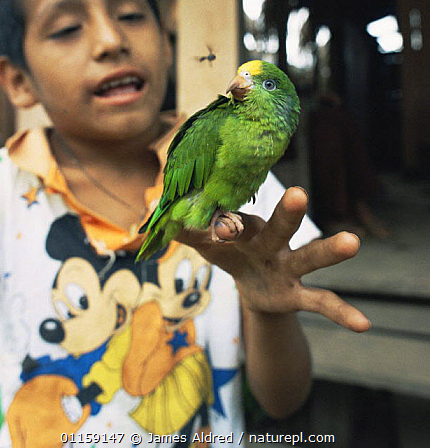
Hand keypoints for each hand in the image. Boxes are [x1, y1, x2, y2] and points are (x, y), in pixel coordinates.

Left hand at [176, 186, 370, 332]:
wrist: (255, 288)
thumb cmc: (232, 256)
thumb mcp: (209, 247)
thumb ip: (187, 232)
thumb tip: (153, 214)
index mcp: (244, 231)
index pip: (233, 221)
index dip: (222, 220)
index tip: (210, 219)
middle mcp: (269, 244)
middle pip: (278, 227)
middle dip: (287, 213)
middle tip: (298, 193)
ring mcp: (288, 268)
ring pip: (310, 257)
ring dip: (330, 251)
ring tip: (354, 242)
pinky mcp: (297, 295)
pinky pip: (323, 303)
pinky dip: (342, 313)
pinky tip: (364, 325)